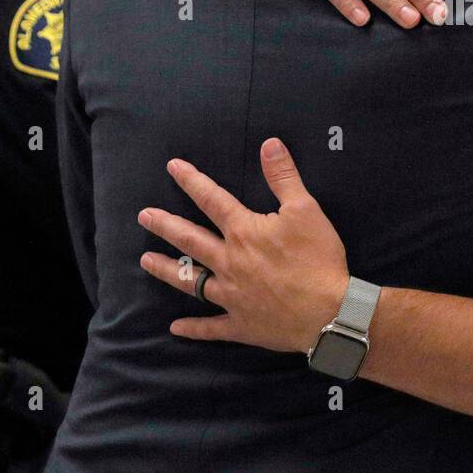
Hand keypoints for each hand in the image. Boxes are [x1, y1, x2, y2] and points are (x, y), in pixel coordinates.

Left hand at [138, 139, 350, 353]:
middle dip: (165, 226)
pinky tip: (175, 328)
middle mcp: (229, 262)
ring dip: (166, 270)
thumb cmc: (318, 259)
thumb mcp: (306, 210)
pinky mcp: (240, 324)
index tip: (172, 167)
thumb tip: (269, 144)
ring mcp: (231, 296)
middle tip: (144, 217)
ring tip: (145, 261)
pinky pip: (210, 327)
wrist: (328, 312)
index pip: (212, 200)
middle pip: (189, 240)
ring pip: (190, 281)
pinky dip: (193, 328)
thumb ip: (284, 177)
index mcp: (244, 232)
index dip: (192, 181)